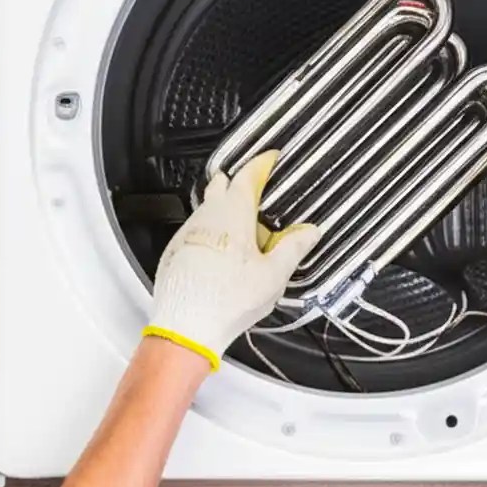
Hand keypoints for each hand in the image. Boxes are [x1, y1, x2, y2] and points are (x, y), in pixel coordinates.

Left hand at [143, 150, 320, 369]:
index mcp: (232, 212)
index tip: (269, 159)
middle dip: (239, 184)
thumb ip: (294, 248)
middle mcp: (206, 215)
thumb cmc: (226, 300)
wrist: (186, 327)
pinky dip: (211, 232)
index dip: (261, 164)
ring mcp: (187, 232)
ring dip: (224, 211)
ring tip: (245, 234)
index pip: (248, 174)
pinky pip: (196, 230)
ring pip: (207, 208)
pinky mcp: (176, 250)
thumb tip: (309, 232)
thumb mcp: (274, 274)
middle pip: (222, 185)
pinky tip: (223, 255)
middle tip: (258, 194)